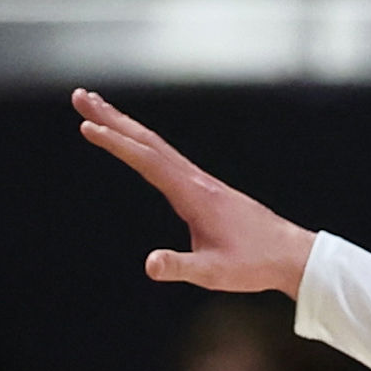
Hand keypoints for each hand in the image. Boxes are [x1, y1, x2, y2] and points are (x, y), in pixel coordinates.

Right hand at [74, 89, 320, 295]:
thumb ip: (181, 268)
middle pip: (148, 141)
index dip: (116, 143)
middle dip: (112, 118)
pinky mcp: (205, 188)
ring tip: (97, 108)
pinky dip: (144, 142)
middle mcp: (196, 180)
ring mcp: (201, 181)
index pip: (147, 161)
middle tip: (79, 96)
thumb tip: (150, 265)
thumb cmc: (254, 264)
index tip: (87, 126)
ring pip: (157, 145)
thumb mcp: (214, 273)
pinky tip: (135, 142)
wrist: (290, 255)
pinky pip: (166, 156)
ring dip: (125, 125)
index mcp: (193, 195)